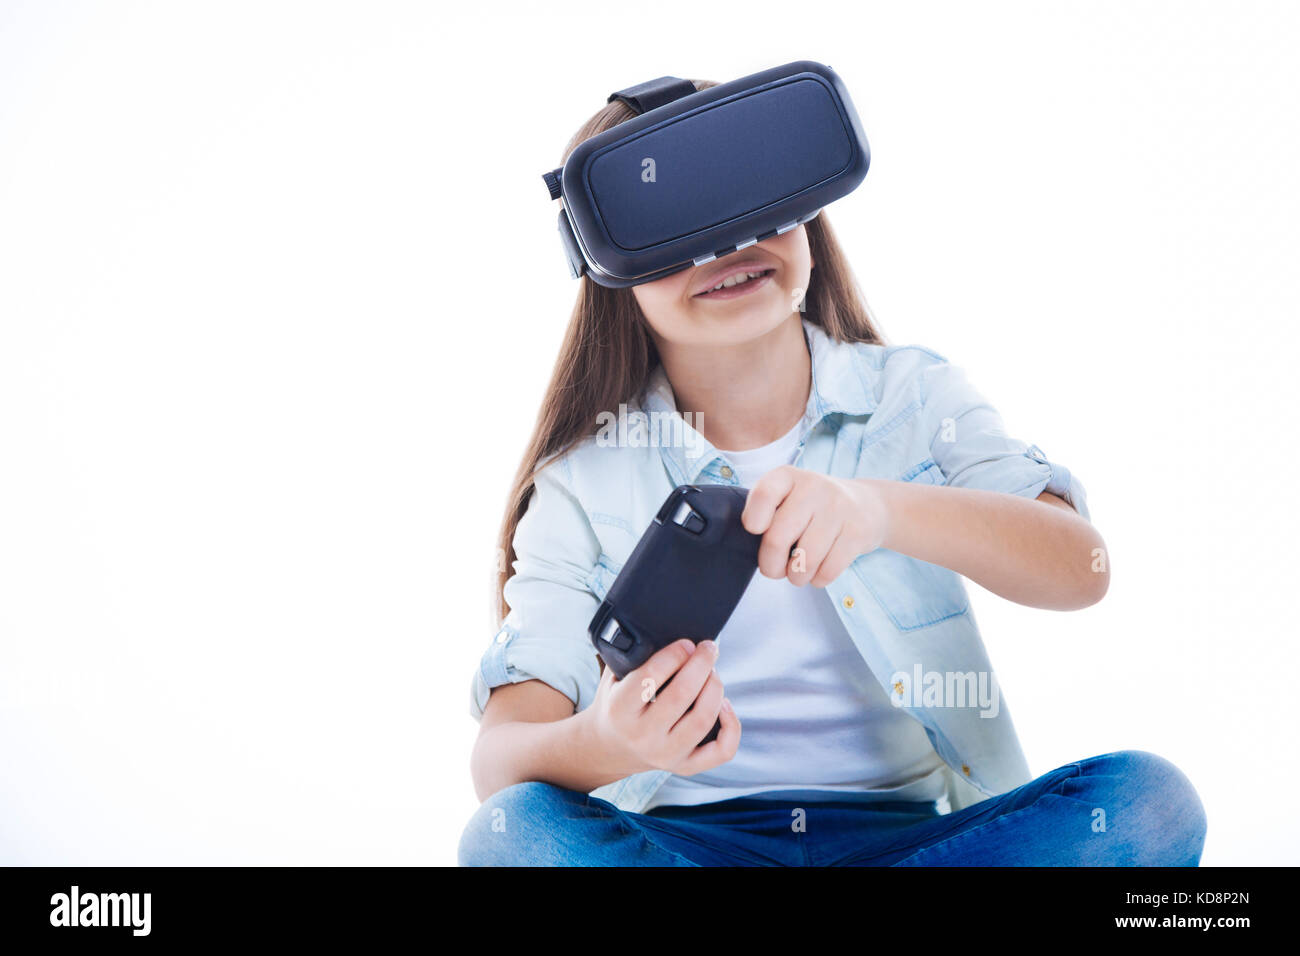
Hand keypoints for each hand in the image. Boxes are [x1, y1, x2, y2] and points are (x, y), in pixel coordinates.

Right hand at [582, 638, 740, 776]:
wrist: (609, 748)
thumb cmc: (616, 703)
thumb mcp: (613, 679)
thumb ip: (632, 657)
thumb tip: (669, 630)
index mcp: (619, 711)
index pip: (650, 678)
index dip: (674, 655)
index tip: (686, 643)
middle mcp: (642, 736)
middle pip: (681, 696)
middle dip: (701, 664)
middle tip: (708, 648)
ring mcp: (666, 755)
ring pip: (703, 720)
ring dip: (715, 688)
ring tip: (712, 672)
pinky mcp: (685, 766)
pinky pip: (721, 750)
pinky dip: (732, 725)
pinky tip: (725, 704)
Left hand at [741, 467, 888, 586]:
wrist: (867, 505)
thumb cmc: (814, 507)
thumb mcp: (789, 495)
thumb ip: (766, 511)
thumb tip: (748, 545)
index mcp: (788, 476)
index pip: (763, 494)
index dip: (753, 519)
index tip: (755, 531)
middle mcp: (813, 487)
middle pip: (777, 538)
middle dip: (771, 566)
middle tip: (774, 570)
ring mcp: (838, 508)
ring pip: (804, 561)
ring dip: (796, 577)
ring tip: (798, 572)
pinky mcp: (857, 532)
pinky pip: (827, 571)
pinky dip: (818, 579)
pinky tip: (818, 571)